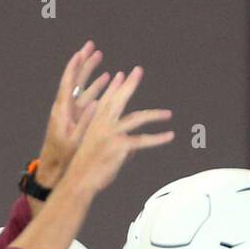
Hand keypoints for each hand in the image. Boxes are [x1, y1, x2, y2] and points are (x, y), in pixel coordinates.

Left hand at [35, 41, 112, 187]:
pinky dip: (95, 87)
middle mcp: (65, 107)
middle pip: (74, 79)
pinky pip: (86, 98)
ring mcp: (71, 111)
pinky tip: (105, 80)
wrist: (55, 168)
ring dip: (90, 72)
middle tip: (90, 46)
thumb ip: (85, 122)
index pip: (67, 82)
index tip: (80, 52)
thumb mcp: (76, 140)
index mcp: (63, 110)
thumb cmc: (65, 157)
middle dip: (83, 62)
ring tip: (99, 56)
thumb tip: (96, 104)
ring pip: (81, 86)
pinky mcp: (76, 118)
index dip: (74, 67)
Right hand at [62, 66, 173, 196]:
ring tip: (168, 114)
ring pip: (137, 118)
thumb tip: (136, 148)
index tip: (121, 75)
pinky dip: (158, 138)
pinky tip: (169, 136)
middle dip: (130, 84)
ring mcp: (112, 133)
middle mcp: (103, 123)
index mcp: (96, 122)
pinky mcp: (120, 146)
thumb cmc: (88, 166)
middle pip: (119, 99)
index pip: (106, 99)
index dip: (114, 87)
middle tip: (138, 70)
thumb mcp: (99, 149)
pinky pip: (143, 140)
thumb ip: (119, 144)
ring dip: (155, 115)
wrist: (80, 178)